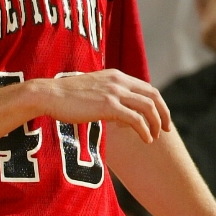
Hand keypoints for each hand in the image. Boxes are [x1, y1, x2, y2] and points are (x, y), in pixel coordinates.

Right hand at [35, 69, 170, 143]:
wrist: (49, 95)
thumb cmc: (64, 96)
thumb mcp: (91, 90)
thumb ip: (106, 95)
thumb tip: (113, 111)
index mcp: (116, 76)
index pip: (147, 88)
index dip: (158, 103)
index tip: (160, 118)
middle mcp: (119, 81)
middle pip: (153, 95)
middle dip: (164, 113)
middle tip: (166, 129)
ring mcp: (114, 93)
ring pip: (148, 107)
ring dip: (155, 124)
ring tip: (154, 137)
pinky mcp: (108, 106)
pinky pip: (135, 119)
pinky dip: (144, 130)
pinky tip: (145, 139)